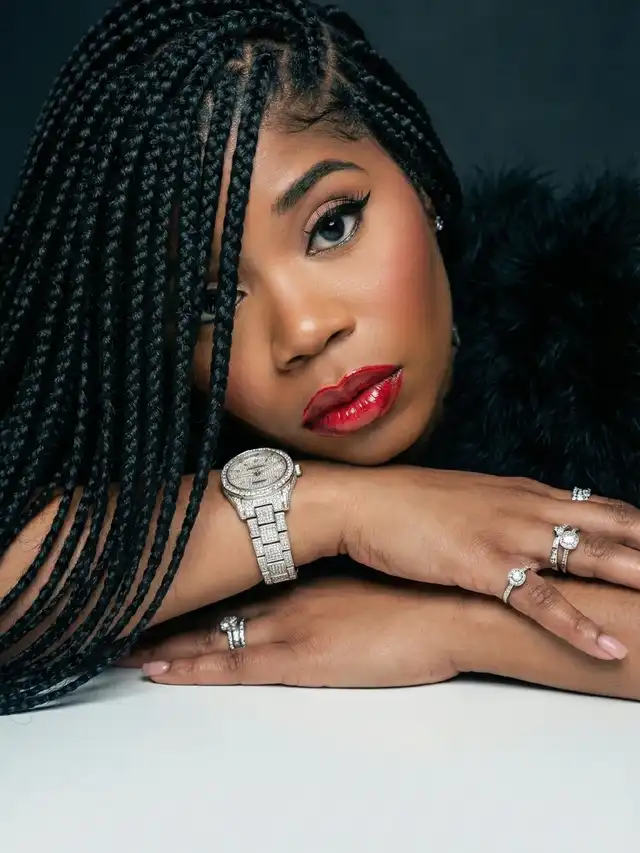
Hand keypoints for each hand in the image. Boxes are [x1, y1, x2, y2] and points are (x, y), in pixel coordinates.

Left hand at [120, 578, 464, 685]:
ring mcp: (289, 625)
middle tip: (130, 608)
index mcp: (310, 577)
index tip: (172, 584)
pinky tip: (160, 670)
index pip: (240, 580)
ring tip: (126, 643)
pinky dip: (190, 668)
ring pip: (210, 633)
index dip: (202, 586)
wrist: (453, 610)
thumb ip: (344, 584)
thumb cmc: (427, 595)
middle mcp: (289, 595)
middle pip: (216, 603)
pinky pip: (230, 664)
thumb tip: (331, 589)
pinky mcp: (296, 657)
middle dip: (172, 610)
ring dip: (167, 641)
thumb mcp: (379, 581)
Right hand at [342, 467, 638, 659]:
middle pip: (611, 526)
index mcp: (525, 492)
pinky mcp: (483, 566)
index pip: (602, 506)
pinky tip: (608, 646)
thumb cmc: (409, 503)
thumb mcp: (470, 499)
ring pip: (589, 556)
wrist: (363, 502)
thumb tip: (532, 525)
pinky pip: (541, 601)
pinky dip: (579, 626)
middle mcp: (527, 508)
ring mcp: (508, 536)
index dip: (639, 527)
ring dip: (637, 577)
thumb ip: (508, 510)